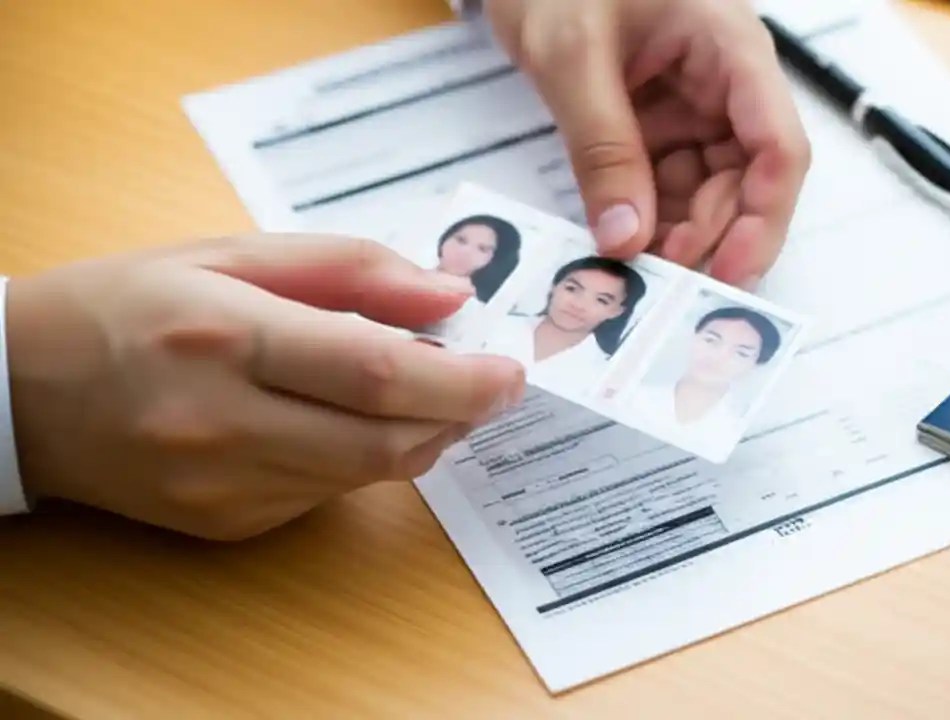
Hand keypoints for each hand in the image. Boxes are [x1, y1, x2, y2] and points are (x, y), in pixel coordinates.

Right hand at [6, 235, 524, 540]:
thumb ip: (351, 269)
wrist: (19, 391)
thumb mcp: (231, 253)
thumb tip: (449, 294)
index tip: (510, 369)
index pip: (378, 372)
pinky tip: (350, 422)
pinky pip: (327, 495)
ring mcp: (222, 488)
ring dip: (421, 436)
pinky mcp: (225, 525)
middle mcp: (222, 423)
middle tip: (492, 384)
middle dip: (460, 415)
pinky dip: (363, 459)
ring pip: (366, 477)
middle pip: (386, 442)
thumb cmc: (128, 304)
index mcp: (225, 334)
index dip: (463, 378)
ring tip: (430, 392)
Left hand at [487, 0, 810, 288]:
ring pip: (709, 189)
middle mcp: (725, 82)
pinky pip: (667, 181)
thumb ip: (602, 147)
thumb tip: (626, 239)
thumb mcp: (571, 56)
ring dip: (679, 233)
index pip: (778, 146)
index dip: (764, 218)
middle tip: (663, 283)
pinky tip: (622, 244)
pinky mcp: (658, 121)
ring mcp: (693, 104)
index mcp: (730, 49)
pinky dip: (647, 216)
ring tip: (636, 270)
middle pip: (748, 180)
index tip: (730, 272)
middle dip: (712, 236)